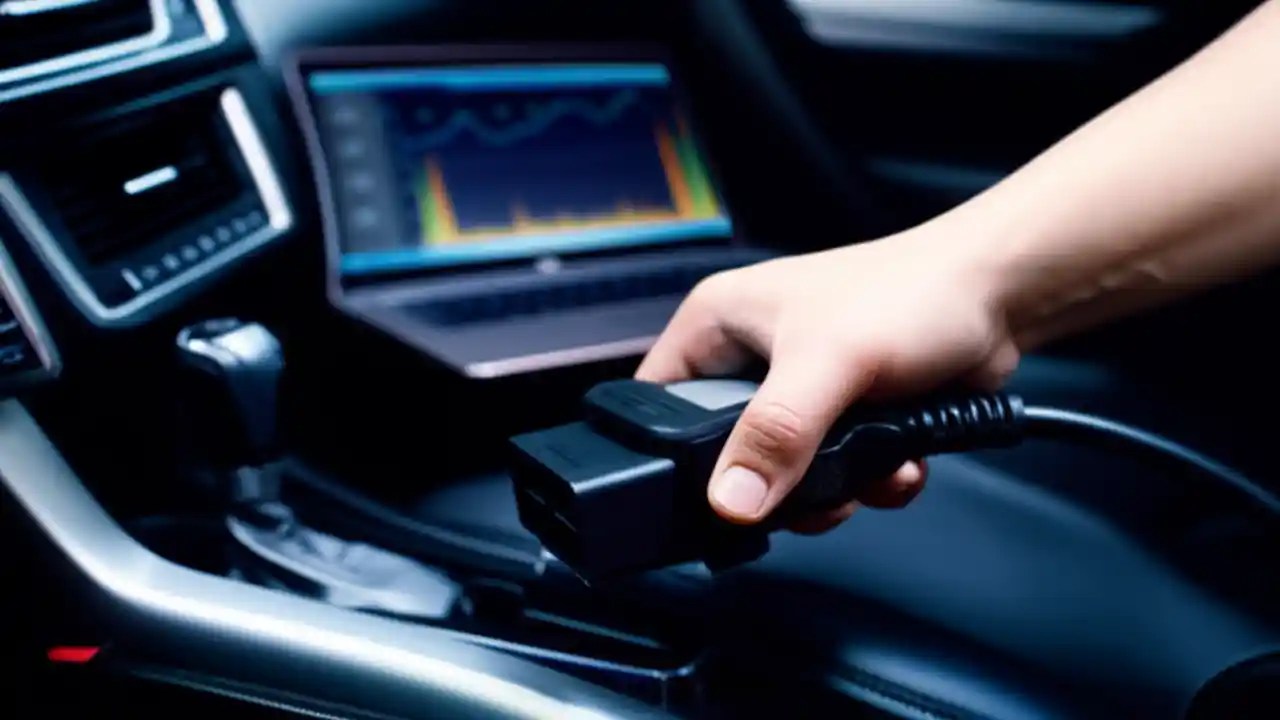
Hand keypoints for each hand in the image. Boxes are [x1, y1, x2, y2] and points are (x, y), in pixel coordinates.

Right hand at [636, 227, 1019, 532]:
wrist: (998, 296)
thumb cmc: (911, 292)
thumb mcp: (826, 364)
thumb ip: (775, 434)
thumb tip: (730, 498)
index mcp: (718, 325)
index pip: (657, 403)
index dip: (671, 455)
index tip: (711, 496)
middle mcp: (751, 357)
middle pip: (725, 455)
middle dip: (777, 485)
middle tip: (808, 490)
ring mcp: (799, 390)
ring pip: (784, 476)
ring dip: (834, 492)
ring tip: (869, 470)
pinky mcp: (846, 415)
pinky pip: (835, 476)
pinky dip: (870, 483)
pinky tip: (899, 462)